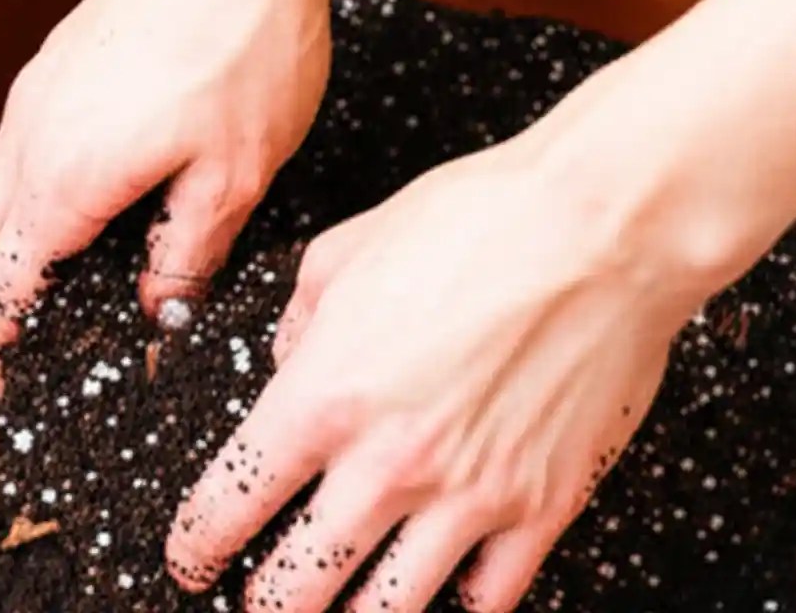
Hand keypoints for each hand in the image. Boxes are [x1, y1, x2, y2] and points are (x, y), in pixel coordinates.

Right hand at [0, 0, 353, 386]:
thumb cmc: (247, 49)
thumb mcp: (234, 176)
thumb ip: (184, 254)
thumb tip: (155, 310)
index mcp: (66, 179)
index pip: (6, 286)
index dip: (7, 344)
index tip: (17, 384)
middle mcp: (30, 136)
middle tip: (25, 349)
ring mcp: (36, 94)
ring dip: (2, 252)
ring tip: (48, 292)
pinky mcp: (56, 65)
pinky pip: (15, 152)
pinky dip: (24, 201)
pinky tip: (77, 210)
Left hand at [165, 126, 729, 611]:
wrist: (602, 226)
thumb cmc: (480, 221)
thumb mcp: (346, 250)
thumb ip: (298, 322)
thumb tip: (288, 363)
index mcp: (324, 397)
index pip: (230, 506)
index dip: (196, 546)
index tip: (193, 556)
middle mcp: (387, 462)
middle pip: (294, 587)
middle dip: (260, 606)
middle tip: (255, 599)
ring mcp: (468, 495)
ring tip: (337, 609)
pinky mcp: (542, 505)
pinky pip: (489, 597)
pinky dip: (459, 602)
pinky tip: (446, 588)